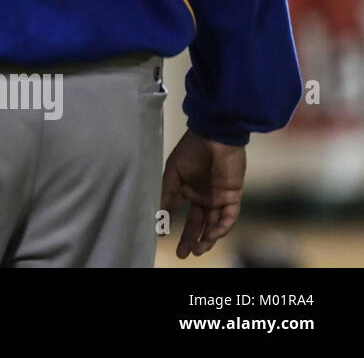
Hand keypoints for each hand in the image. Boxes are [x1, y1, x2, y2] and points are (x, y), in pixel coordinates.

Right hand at [160, 129, 246, 257]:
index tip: (162, 237)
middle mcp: (203, 197)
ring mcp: (218, 198)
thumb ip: (168, 194)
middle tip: (182, 254)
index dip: (173, 227)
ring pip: (213, 225)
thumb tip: (158, 215)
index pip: (181, 214)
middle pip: (197, 224)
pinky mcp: (232, 196)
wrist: (214, 137)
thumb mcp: (173, 172)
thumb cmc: (191, 150)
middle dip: (190, 240)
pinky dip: (220, 227)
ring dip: (207, 239)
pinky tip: (211, 234)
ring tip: (198, 251)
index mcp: (188, 191)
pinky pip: (228, 217)